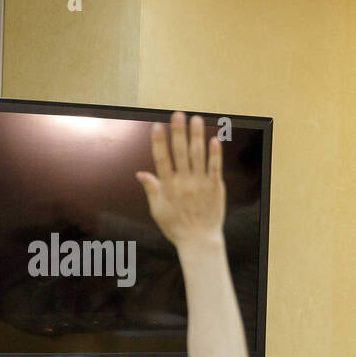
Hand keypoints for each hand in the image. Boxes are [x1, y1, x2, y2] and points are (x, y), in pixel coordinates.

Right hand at [136, 112, 224, 250]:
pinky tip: (214, 140)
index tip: (158, 126)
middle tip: (178, 114)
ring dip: (196, 136)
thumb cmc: (177, 227)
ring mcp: (200, 185)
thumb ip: (151, 189)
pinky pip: (215, 168)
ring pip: (198, 156)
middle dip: (179, 132)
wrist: (200, 241)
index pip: (161, 160)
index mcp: (168, 187)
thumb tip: (140, 173)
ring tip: (196, 119)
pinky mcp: (215, 188)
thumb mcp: (158, 210)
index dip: (159, 142)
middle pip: (180, 153)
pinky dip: (215, 154)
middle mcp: (184, 184)